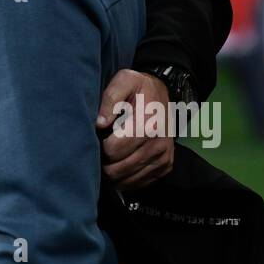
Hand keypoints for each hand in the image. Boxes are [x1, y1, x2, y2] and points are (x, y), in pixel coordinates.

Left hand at [96, 68, 174, 189]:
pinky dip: (126, 178)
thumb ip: (110, 99)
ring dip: (113, 172)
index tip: (98, 138)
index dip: (100, 146)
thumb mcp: (124, 80)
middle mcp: (158, 145)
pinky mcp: (165, 167)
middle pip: (118, 169)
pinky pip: (139, 183)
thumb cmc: (140, 88)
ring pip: (127, 180)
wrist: (164, 93)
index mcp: (147, 125)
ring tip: (109, 157)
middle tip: (100, 150)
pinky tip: (120, 164)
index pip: (113, 150)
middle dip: (104, 162)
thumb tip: (100, 124)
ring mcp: (163, 158)